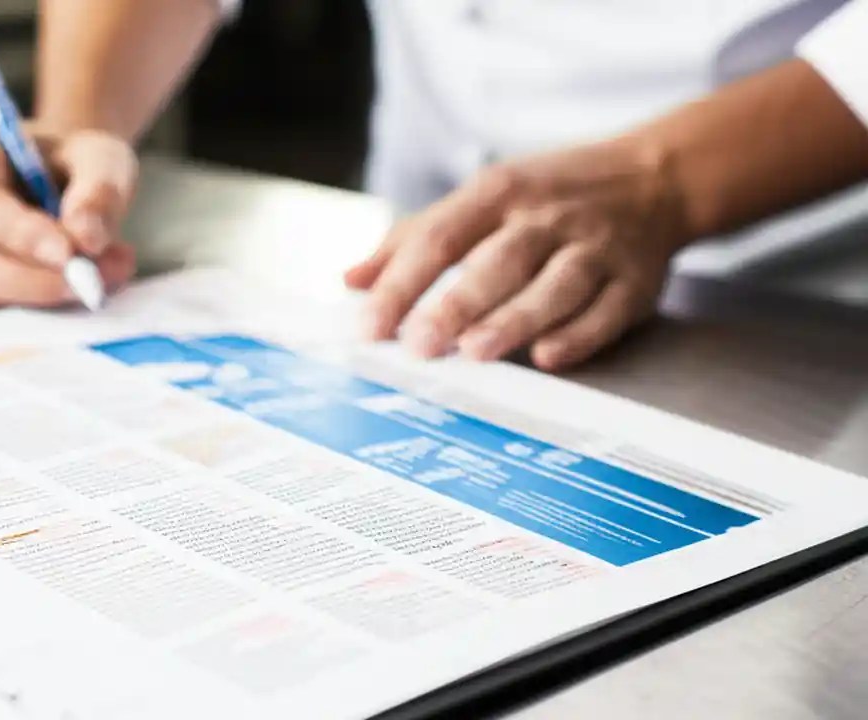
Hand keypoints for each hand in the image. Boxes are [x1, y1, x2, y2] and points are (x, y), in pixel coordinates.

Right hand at [0, 119, 138, 308]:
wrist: (69, 176)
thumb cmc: (78, 160)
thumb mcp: (101, 156)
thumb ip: (99, 191)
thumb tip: (87, 239)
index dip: (22, 235)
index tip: (67, 255)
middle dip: (40, 278)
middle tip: (97, 280)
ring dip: (50, 294)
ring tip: (110, 273)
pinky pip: (3, 307)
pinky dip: (48, 305)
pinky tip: (90, 284)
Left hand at [346, 140, 689, 370]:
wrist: (654, 177)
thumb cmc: (546, 197)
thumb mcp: (481, 199)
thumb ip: (414, 239)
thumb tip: (350, 281)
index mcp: (498, 193)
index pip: (440, 236)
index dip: (402, 282)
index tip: (369, 325)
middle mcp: (547, 217)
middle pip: (497, 262)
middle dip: (456, 303)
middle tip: (419, 345)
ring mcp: (595, 249)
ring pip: (554, 286)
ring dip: (514, 319)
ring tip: (474, 352)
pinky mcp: (634, 281)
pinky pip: (607, 311)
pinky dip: (579, 335)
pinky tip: (548, 357)